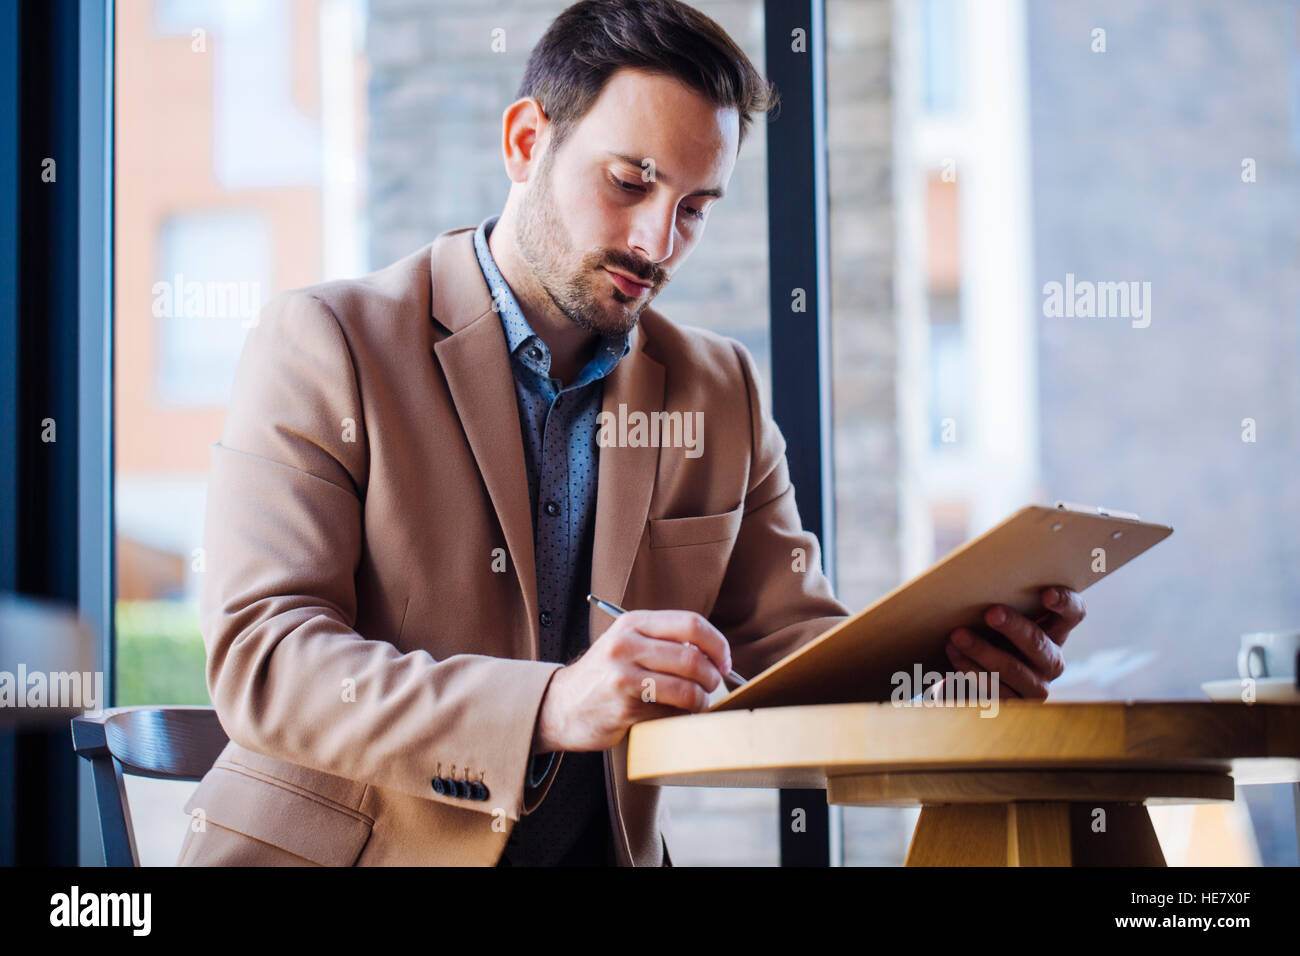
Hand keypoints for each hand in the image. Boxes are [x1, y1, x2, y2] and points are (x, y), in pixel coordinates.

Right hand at [533, 609, 730, 752]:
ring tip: (698, 703)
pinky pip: (670, 712)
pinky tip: (676, 715)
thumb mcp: (627, 643)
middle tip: (713, 686)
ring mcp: (623, 676)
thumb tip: (714, 653)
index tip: (724, 661)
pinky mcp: (624, 707)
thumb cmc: (604, 676)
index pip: (691, 624)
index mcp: (633, 623)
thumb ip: (664, 641)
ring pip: (686, 688)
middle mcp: (626, 645)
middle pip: (692, 658)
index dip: (717, 644)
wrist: (561, 706)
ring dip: (701, 700)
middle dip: (713, 677)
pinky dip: (682, 716)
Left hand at [943, 586, 1084, 699]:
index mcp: (1056, 630)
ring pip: (1012, 668)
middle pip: (1038, 642)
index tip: (1046, 594)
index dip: (1065, 603)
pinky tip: (954, 656)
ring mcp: (1036, 686)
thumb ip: (1001, 603)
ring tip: (956, 636)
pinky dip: (969, 669)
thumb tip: (975, 585)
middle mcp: (1052, 660)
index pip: (1073, 613)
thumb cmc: (986, 634)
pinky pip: (993, 688)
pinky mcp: (1015, 704)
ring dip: (982, 650)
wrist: (970, 676)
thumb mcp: (999, 620)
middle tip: (990, 613)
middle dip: (1013, 626)